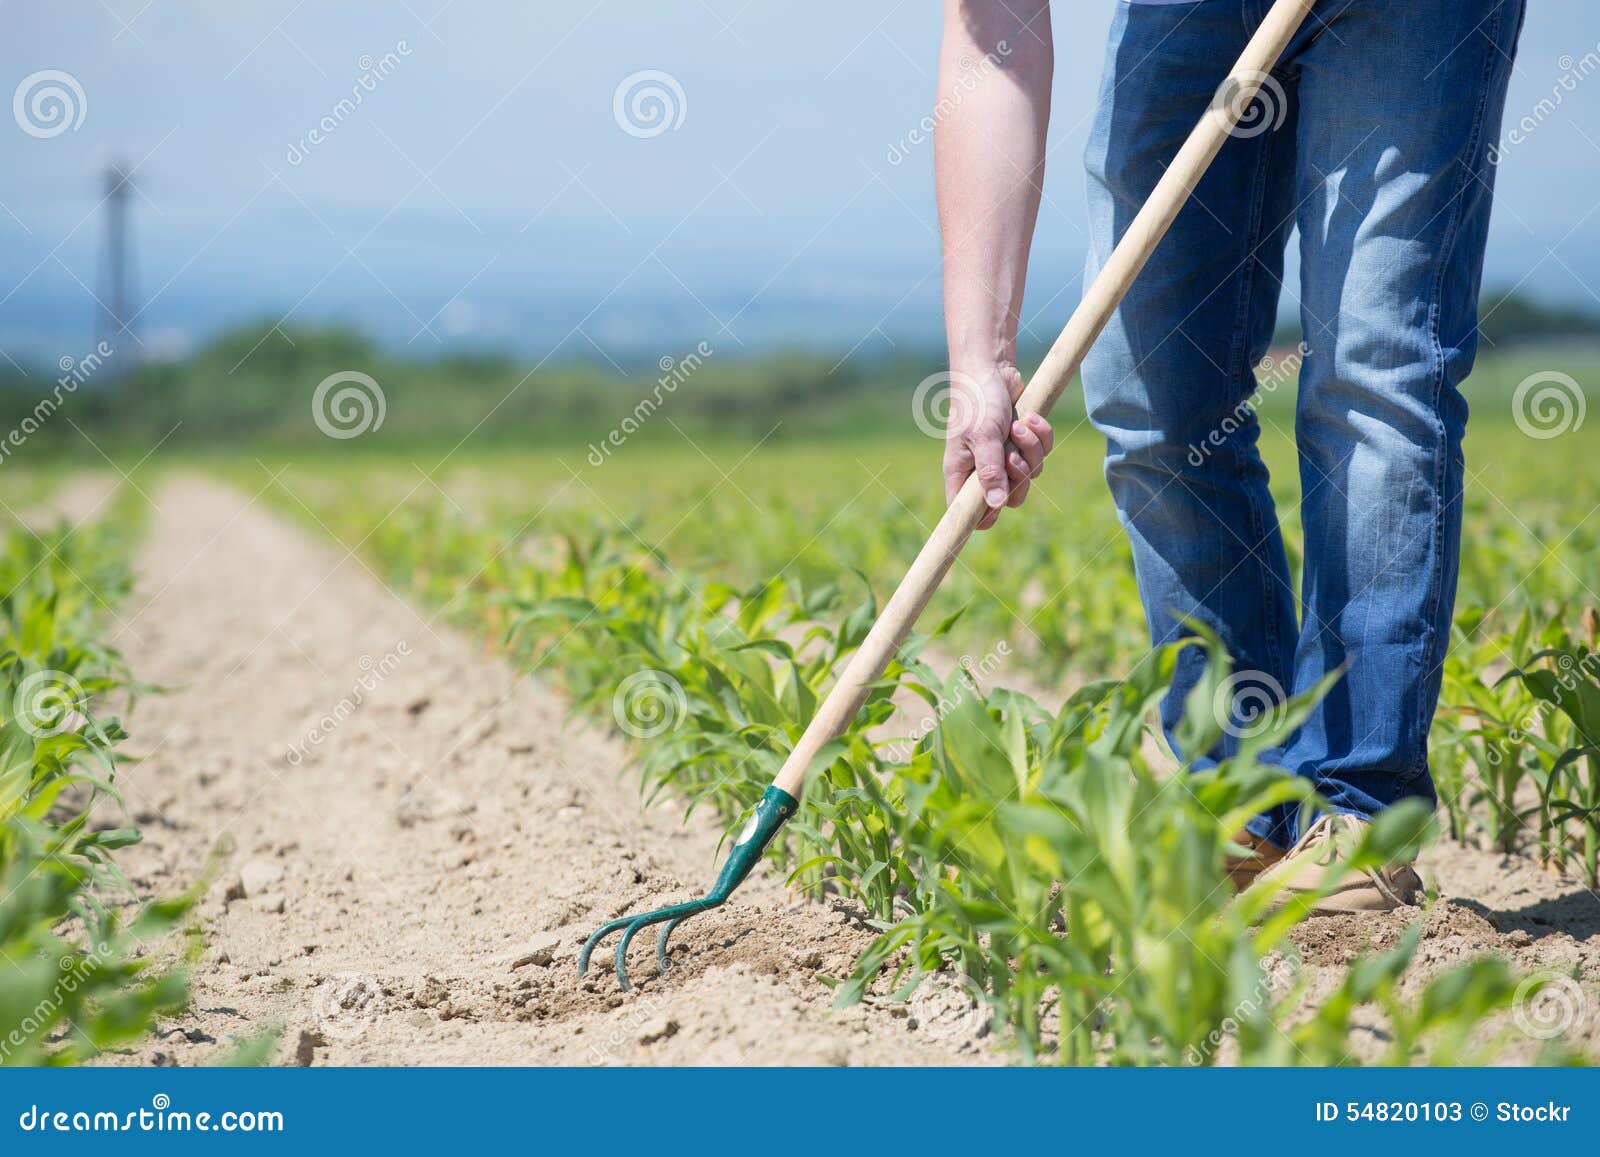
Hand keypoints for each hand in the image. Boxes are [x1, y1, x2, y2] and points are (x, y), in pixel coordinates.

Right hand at [941, 363, 1053, 530]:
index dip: (985, 517)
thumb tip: (996, 505)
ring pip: (1031, 473)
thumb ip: (990, 471)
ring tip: (1018, 425)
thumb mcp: (983, 437)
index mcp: (963, 474)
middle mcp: (983, 470)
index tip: (999, 503)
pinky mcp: (1023, 442)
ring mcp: (1005, 456)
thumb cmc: (977, 401)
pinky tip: (1030, 418)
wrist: (993, 369)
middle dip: (1019, 476)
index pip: (970, 513)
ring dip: (1030, 449)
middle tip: (1011, 455)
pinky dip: (1041, 436)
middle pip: (1011, 498)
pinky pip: (1042, 452)